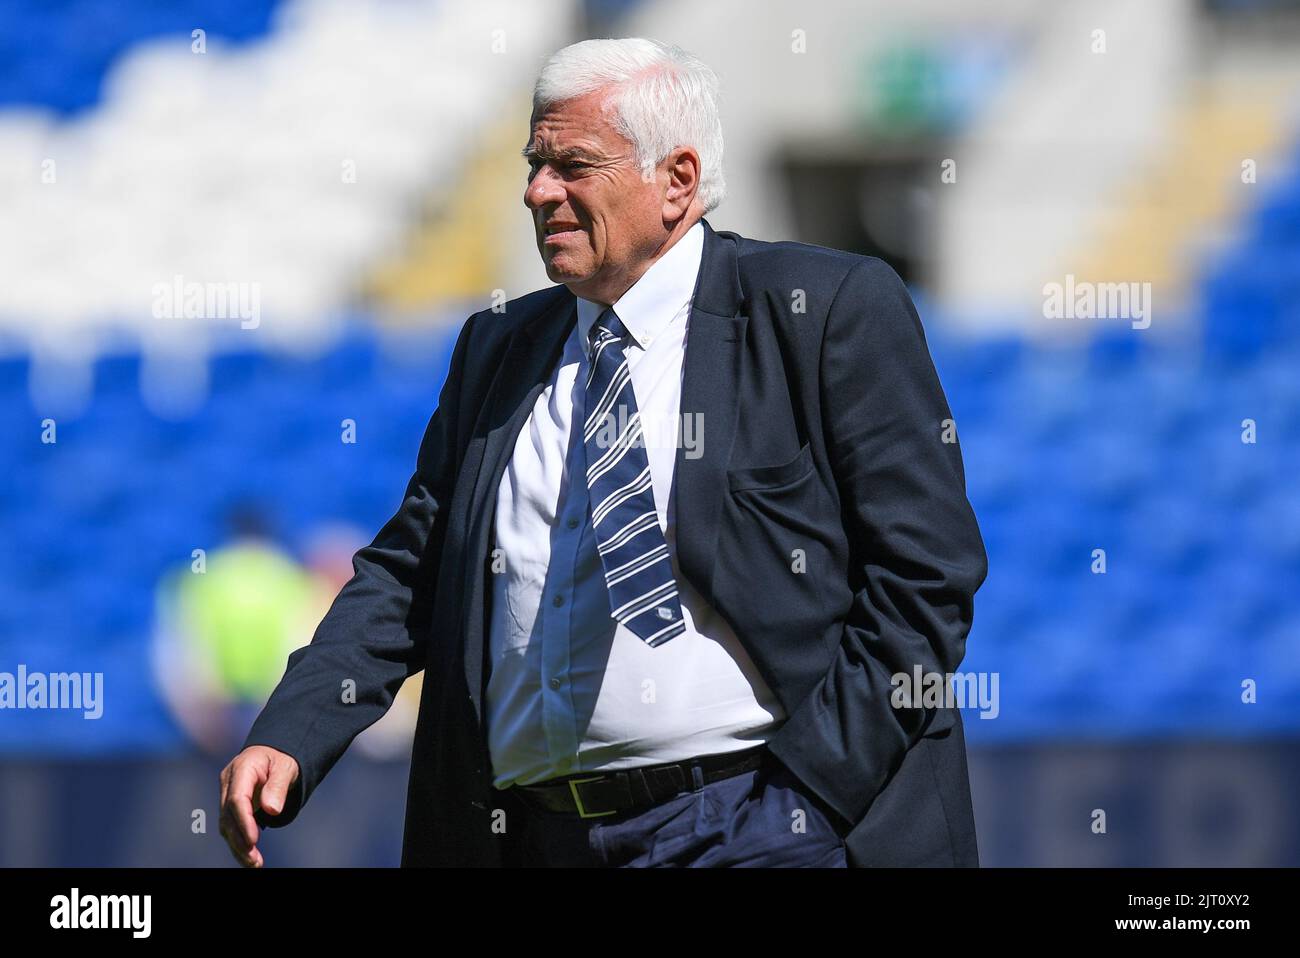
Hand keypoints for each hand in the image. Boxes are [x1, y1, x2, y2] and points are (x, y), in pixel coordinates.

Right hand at [219, 745, 299, 867]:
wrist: (271, 754)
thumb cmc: (281, 759)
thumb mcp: (286, 767)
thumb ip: (278, 786)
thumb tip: (271, 810)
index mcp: (242, 768)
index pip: (237, 798)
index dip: (244, 821)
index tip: (254, 840)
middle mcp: (229, 783)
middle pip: (228, 815)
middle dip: (239, 840)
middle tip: (254, 860)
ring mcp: (227, 794)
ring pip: (226, 825)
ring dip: (238, 846)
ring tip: (254, 864)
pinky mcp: (230, 806)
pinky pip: (231, 826)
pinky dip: (239, 843)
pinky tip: (249, 858)